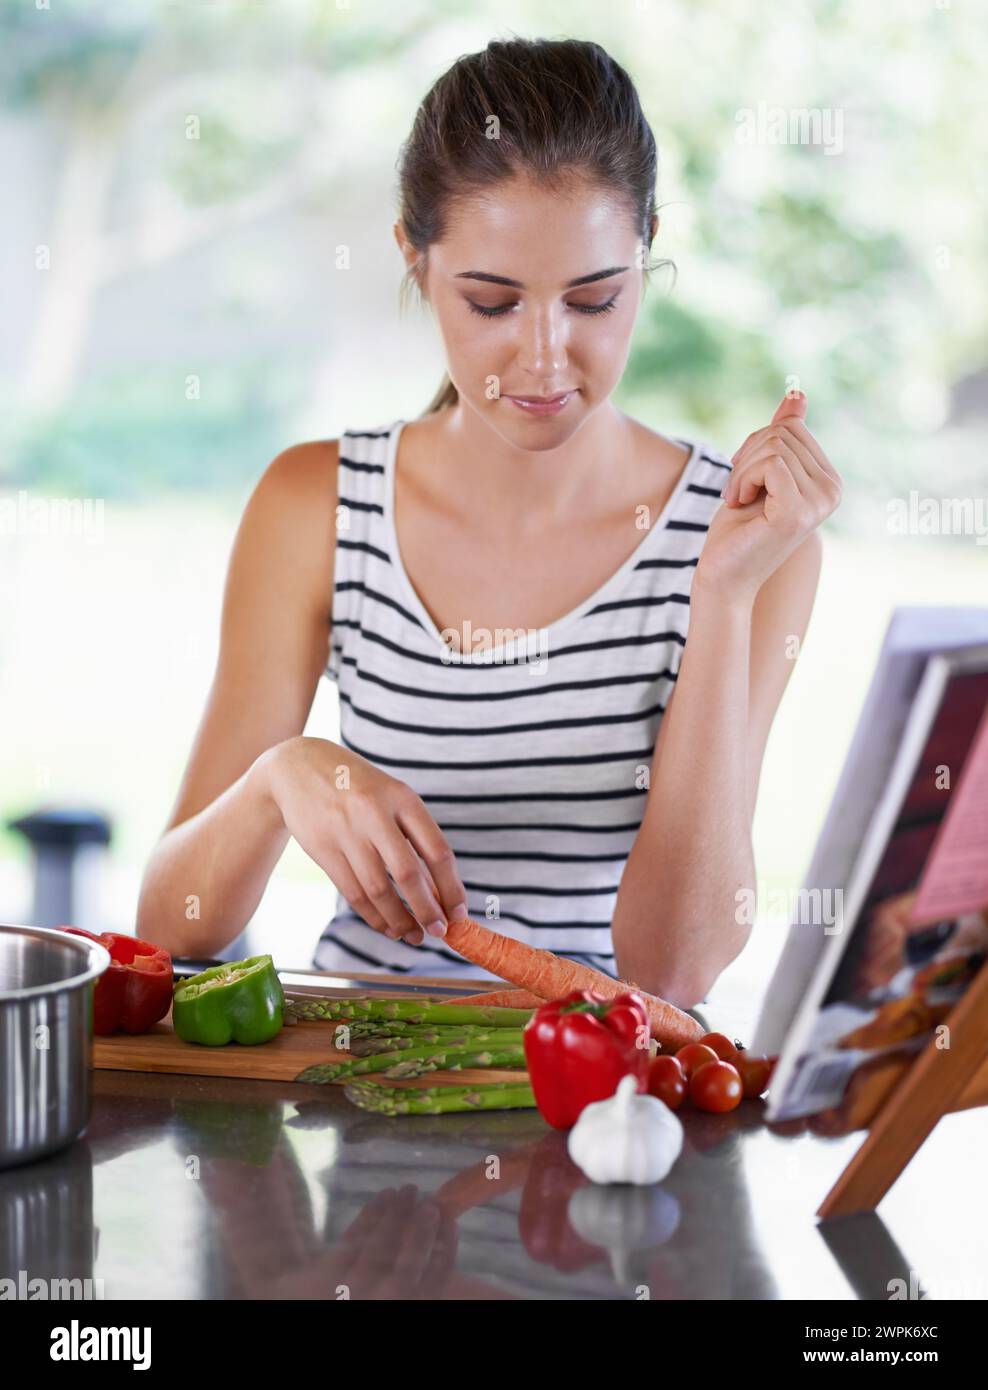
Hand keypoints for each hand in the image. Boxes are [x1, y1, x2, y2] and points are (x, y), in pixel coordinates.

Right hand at [260, 736, 466, 944]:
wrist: (298, 766)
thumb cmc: (358, 787)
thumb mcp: (390, 796)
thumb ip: (413, 836)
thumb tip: (438, 891)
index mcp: (402, 798)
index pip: (437, 851)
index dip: (452, 887)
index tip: (459, 913)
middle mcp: (375, 813)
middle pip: (408, 875)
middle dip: (427, 910)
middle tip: (439, 932)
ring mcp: (346, 832)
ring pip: (378, 890)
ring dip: (399, 920)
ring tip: (414, 935)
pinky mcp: (322, 849)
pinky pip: (353, 892)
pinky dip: (373, 915)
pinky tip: (386, 926)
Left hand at [695, 390, 841, 603]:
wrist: (724, 577)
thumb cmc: (738, 529)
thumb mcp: (758, 472)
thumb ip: (780, 437)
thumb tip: (797, 393)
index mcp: (828, 479)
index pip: (791, 427)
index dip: (756, 446)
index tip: (746, 480)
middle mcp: (833, 490)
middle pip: (782, 433)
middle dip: (747, 457)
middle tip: (739, 492)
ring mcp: (819, 502)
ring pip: (772, 446)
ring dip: (741, 471)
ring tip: (740, 501)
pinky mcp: (798, 512)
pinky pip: (769, 463)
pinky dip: (743, 479)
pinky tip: (739, 503)